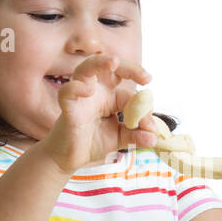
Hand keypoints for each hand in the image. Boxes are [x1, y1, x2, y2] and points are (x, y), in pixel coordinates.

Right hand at [42, 54, 155, 174]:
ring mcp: (80, 97)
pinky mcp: (67, 108)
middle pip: (109, 67)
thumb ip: (137, 136)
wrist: (68, 159)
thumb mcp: (120, 139)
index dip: (142, 105)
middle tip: (145, 77)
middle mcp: (95, 91)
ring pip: (85, 69)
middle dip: (128, 67)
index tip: (151, 124)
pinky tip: (88, 90)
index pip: (129, 91)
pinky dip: (75, 88)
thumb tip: (154, 136)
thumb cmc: (91, 143)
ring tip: (113, 62)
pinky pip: (67, 92)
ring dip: (99, 62)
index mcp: (109, 96)